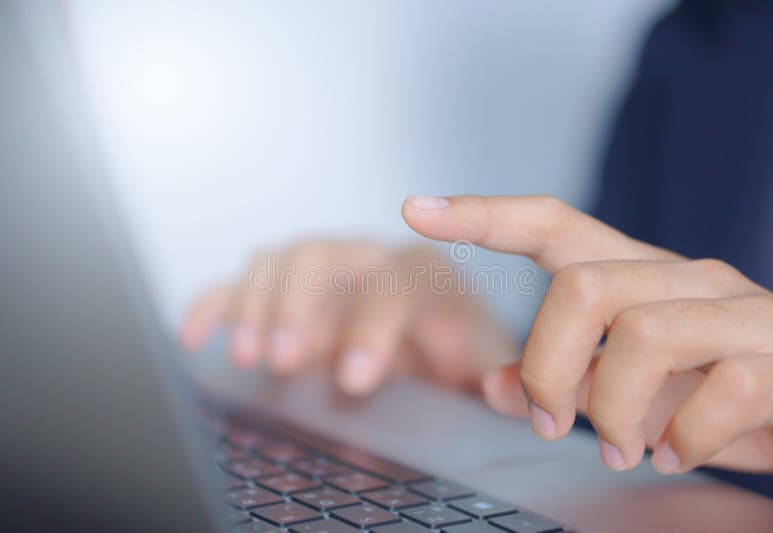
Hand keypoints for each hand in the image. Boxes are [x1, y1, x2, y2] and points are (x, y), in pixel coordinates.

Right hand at [181, 240, 516, 395]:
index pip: (393, 283)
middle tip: (285, 361)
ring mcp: (322, 268)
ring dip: (257, 304)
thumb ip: (496, 377)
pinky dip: (214, 304)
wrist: (435, 325)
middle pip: (323, 257)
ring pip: (280, 260)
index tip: (354, 378)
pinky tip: (198, 338)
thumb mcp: (486, 362)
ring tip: (249, 356)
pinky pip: (241, 283)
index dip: (371, 327)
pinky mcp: (286, 288)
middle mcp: (366, 257)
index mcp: (422, 271)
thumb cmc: (460, 344)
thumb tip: (500, 397)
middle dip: (300, 308)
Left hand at [403, 194, 772, 474]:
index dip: (483, 215)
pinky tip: (677, 456)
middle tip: (554, 423)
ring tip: (624, 449)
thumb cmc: (719, 392)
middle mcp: (688, 278)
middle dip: (548, 366)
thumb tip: (496, 385)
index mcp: (639, 276)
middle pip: (581, 287)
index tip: (416, 210)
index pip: (552, 225)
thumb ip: (566, 380)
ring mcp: (743, 313)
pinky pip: (722, 391)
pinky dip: (685, 438)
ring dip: (614, 410)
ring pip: (642, 335)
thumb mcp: (631, 390)